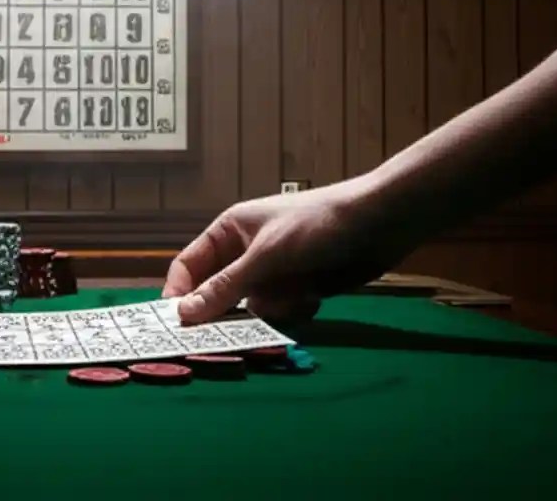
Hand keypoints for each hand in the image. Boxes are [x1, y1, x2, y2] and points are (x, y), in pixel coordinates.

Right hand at [163, 176, 403, 324]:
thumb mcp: (267, 255)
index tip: (178, 326)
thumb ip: (226, 286)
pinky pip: (280, 314)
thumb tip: (183, 313)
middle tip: (232, 332)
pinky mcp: (297, 290)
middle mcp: (245, 254)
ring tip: (296, 295)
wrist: (379, 225)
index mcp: (228, 233)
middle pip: (217, 293)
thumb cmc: (316, 226)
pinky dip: (294, 310)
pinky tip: (315, 295)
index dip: (180, 294)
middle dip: (228, 311)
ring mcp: (272, 274)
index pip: (188, 266)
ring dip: (271, 309)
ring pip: (251, 309)